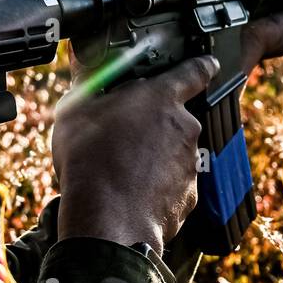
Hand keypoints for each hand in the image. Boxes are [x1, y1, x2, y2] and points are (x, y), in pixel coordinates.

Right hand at [52, 54, 219, 254]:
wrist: (107, 220)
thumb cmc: (90, 161)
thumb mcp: (74, 110)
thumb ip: (86, 81)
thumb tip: (83, 62)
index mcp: (162, 98)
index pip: (195, 71)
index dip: (201, 66)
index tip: (208, 64)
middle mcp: (185, 127)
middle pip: (175, 118)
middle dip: (155, 125)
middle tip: (123, 136)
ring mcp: (190, 163)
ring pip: (173, 153)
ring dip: (154, 157)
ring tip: (121, 169)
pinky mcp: (190, 195)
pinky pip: (173, 184)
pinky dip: (157, 187)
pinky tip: (131, 193)